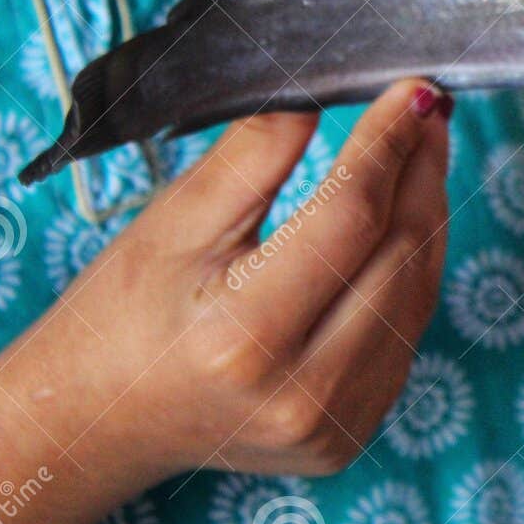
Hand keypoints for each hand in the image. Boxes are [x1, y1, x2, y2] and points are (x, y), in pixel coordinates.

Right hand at [35, 78, 451, 481]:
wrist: (97, 423)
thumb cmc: (124, 313)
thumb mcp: (174, 221)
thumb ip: (256, 153)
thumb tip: (328, 88)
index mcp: (243, 337)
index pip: (351, 219)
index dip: (386, 145)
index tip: (410, 91)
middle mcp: (301, 393)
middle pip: (398, 256)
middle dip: (421, 172)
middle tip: (425, 109)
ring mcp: (334, 423)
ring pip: (416, 294)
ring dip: (426, 216)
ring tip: (422, 152)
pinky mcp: (351, 435)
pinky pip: (405, 334)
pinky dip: (411, 271)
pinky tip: (403, 223)